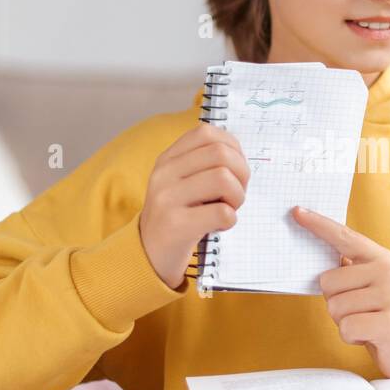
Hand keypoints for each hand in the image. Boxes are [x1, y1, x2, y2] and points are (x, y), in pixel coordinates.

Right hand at [140, 123, 249, 288]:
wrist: (148, 257)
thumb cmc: (177, 217)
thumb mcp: (181, 184)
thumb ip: (203, 165)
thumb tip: (239, 155)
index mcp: (167, 159)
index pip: (206, 132)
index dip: (232, 148)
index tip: (234, 169)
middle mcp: (164, 174)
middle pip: (220, 154)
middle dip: (241, 173)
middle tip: (236, 194)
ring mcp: (167, 199)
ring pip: (223, 179)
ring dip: (237, 197)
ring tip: (228, 209)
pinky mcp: (176, 225)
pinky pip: (222, 212)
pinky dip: (230, 220)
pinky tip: (220, 226)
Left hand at [291, 205, 389, 377]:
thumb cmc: (379, 317)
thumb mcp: (366, 287)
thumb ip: (347, 270)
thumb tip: (314, 253)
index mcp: (380, 258)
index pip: (344, 238)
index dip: (319, 225)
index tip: (296, 212)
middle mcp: (388, 272)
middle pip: (327, 282)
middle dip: (335, 303)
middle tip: (359, 312)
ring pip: (334, 307)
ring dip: (344, 322)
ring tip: (365, 323)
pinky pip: (346, 328)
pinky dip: (351, 337)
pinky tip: (369, 336)